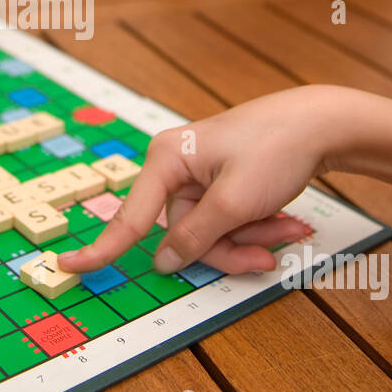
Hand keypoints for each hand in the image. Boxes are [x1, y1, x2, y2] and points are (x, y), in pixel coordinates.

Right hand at [58, 86, 350, 277]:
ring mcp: (200, 173)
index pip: (130, 218)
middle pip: (184, 234)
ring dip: (250, 238)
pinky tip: (286, 220)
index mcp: (165, 160)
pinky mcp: (222, 178)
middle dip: (229, 247)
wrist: (323, 123)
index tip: (68, 267)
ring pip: (211, 232)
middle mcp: (175, 166)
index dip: (101, 249)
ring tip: (288, 227)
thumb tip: (162, 262)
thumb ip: (194, 237)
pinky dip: (255, 226)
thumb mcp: (234, 203)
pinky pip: (227, 219)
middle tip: (269, 252)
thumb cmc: (276, 149)